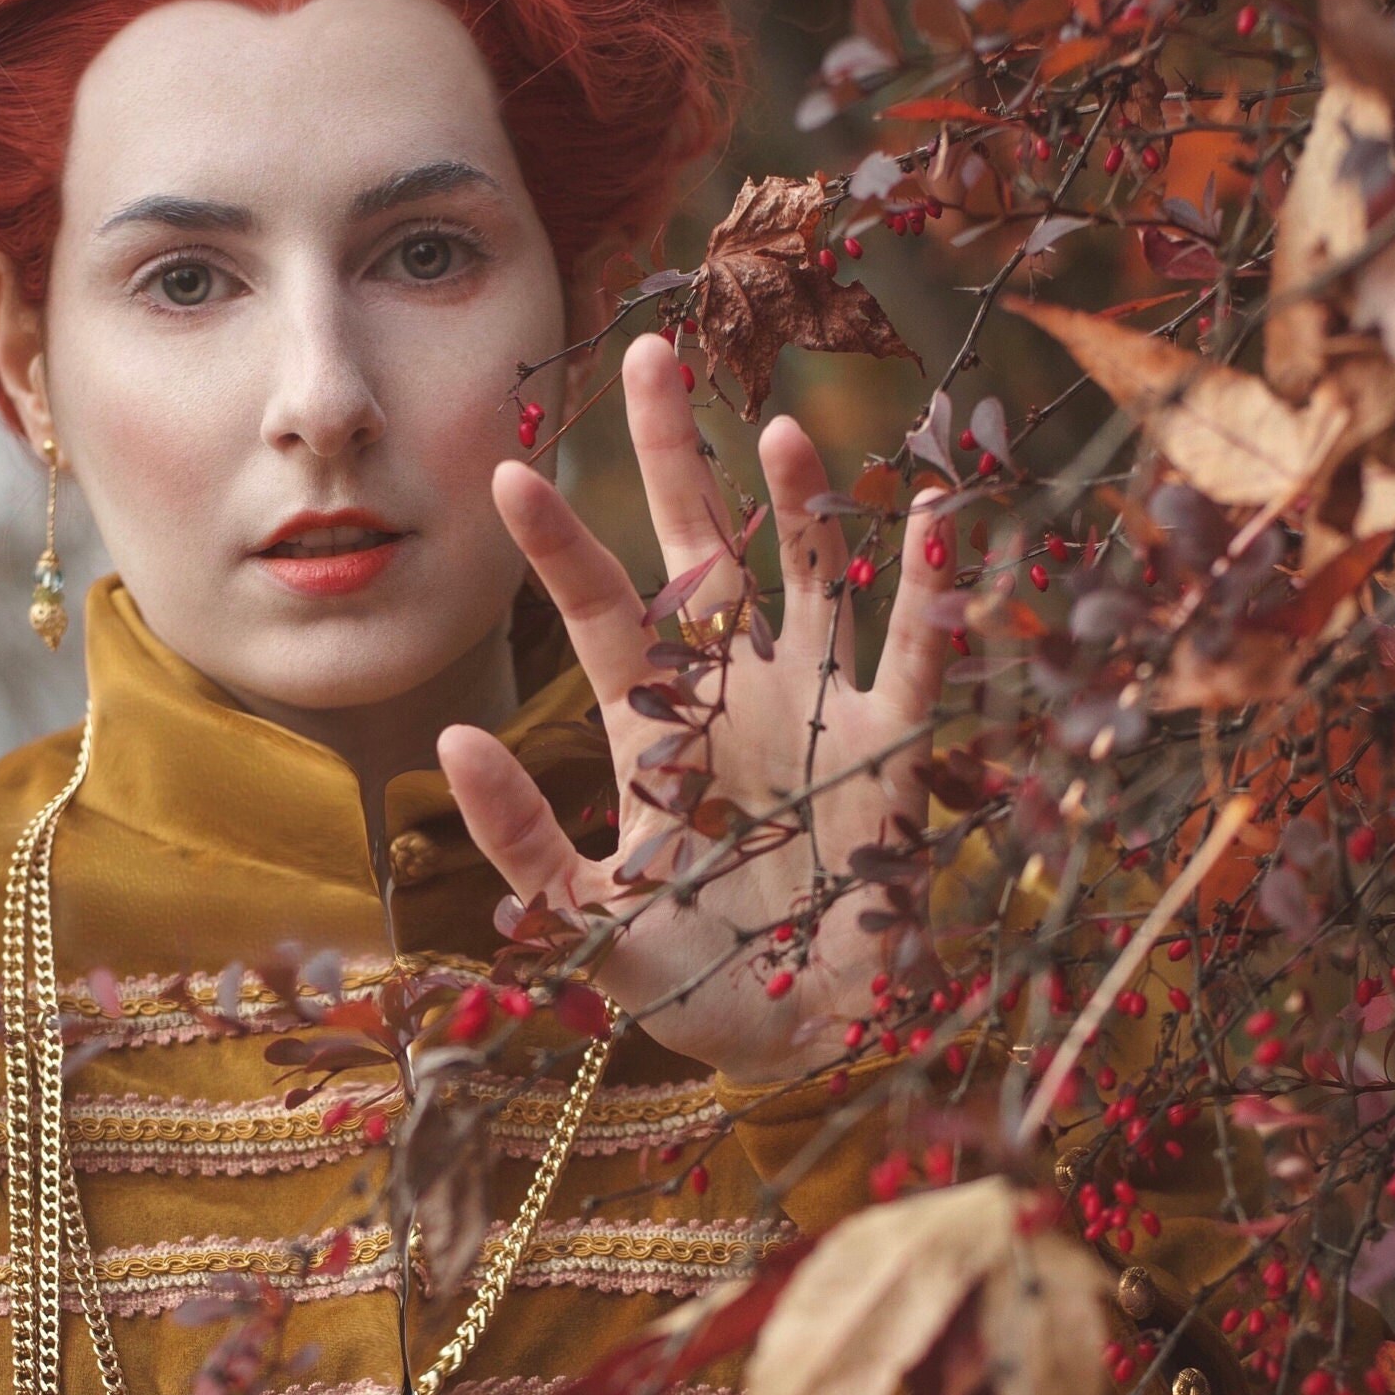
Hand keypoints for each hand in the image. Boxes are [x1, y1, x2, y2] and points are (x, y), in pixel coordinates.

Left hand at [437, 334, 952, 1083]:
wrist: (797, 1042)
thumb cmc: (691, 982)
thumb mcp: (587, 922)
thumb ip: (524, 836)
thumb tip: (456, 734)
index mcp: (655, 724)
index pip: (598, 611)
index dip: (557, 544)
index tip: (506, 473)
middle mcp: (735, 692)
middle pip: (698, 549)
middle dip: (673, 457)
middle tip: (647, 352)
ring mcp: (818, 710)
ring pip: (805, 576)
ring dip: (796, 503)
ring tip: (773, 425)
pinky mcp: (894, 748)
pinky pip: (914, 654)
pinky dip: (930, 591)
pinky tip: (938, 516)